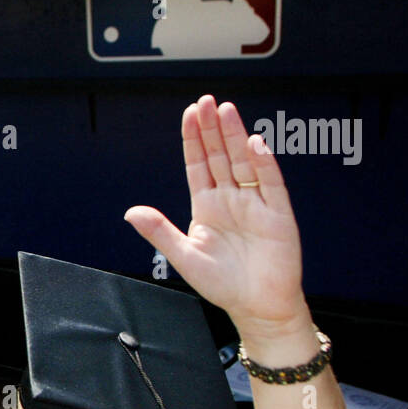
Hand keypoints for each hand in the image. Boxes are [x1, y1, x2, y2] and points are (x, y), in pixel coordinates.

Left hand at [123, 95, 308, 339]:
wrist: (256, 307)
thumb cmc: (222, 284)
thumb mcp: (182, 256)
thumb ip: (159, 231)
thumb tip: (130, 212)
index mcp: (207, 206)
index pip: (198, 165)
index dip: (194, 140)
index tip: (189, 114)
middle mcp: (231, 199)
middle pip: (220, 156)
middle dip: (212, 129)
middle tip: (206, 101)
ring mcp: (255, 204)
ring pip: (243, 163)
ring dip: (235, 137)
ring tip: (226, 111)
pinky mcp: (277, 215)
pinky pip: (270, 184)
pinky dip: (263, 165)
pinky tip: (254, 145)